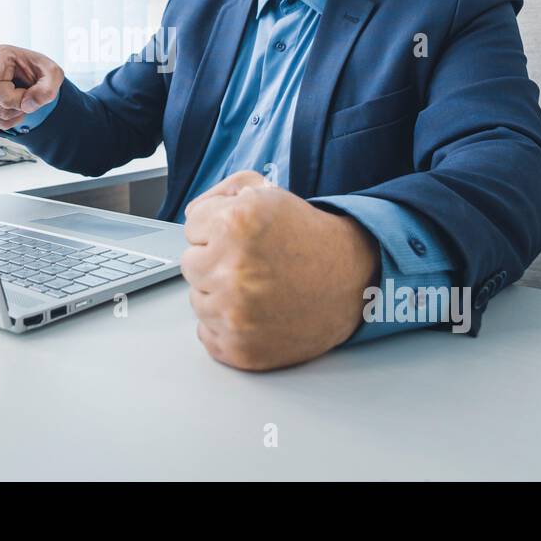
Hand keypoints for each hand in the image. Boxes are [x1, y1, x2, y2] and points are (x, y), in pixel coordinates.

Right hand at [0, 44, 64, 130]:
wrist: (29, 76)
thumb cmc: (39, 70)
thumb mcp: (53, 74)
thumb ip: (48, 88)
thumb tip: (28, 105)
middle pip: (2, 101)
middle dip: (22, 102)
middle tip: (28, 89)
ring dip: (16, 111)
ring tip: (19, 95)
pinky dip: (10, 120)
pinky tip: (14, 106)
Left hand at [181, 171, 379, 370]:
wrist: (351, 279)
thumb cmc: (304, 236)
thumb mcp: (264, 192)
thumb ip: (217, 194)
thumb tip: (190, 218)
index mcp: (235, 225)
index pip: (191, 227)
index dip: (217, 228)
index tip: (244, 235)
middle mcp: (233, 271)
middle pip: (190, 264)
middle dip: (216, 260)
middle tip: (253, 261)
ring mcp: (235, 315)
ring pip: (197, 300)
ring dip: (220, 293)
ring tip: (258, 285)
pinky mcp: (240, 348)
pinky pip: (207, 333)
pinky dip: (226, 325)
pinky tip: (255, 310)